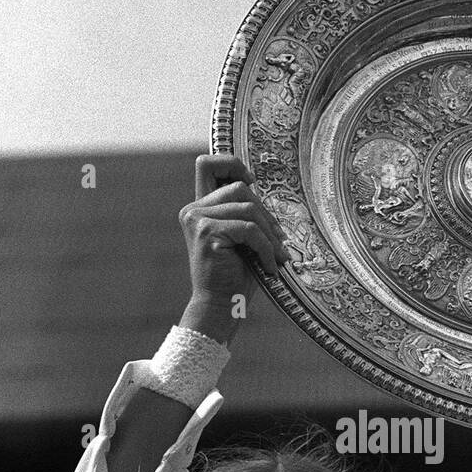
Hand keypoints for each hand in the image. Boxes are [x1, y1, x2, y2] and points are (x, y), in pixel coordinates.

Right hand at [179, 154, 290, 306]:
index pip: (207, 164)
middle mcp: (193, 209)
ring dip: (269, 234)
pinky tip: (270, 266)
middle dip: (265, 214)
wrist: (222, 307)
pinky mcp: (207, 233)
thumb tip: (266, 192)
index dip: (232, 164)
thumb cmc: (236, 275)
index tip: (252, 183)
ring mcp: (197, 219)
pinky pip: (249, 229)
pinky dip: (266, 248)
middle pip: (240, 188)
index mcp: (200, 207)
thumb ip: (245, 212)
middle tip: (279, 240)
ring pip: (247, 207)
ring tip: (278, 256)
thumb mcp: (242, 237)